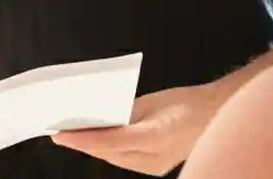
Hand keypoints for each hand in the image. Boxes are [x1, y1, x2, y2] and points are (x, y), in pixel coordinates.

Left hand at [50, 82, 226, 175]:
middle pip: (106, 153)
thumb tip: (96, 117)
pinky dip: (107, 149)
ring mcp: (154, 167)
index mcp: (152, 137)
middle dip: (81, 143)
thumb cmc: (185, 105)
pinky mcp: (155, 168)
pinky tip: (94, 140)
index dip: (79, 138)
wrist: (215, 117)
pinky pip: (123, 160)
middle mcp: (153, 158)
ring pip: (113, 159)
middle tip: (58, 130)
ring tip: (70, 134)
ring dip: (92, 147)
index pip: (107, 141)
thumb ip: (121, 112)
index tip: (58, 133)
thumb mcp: (148, 103)